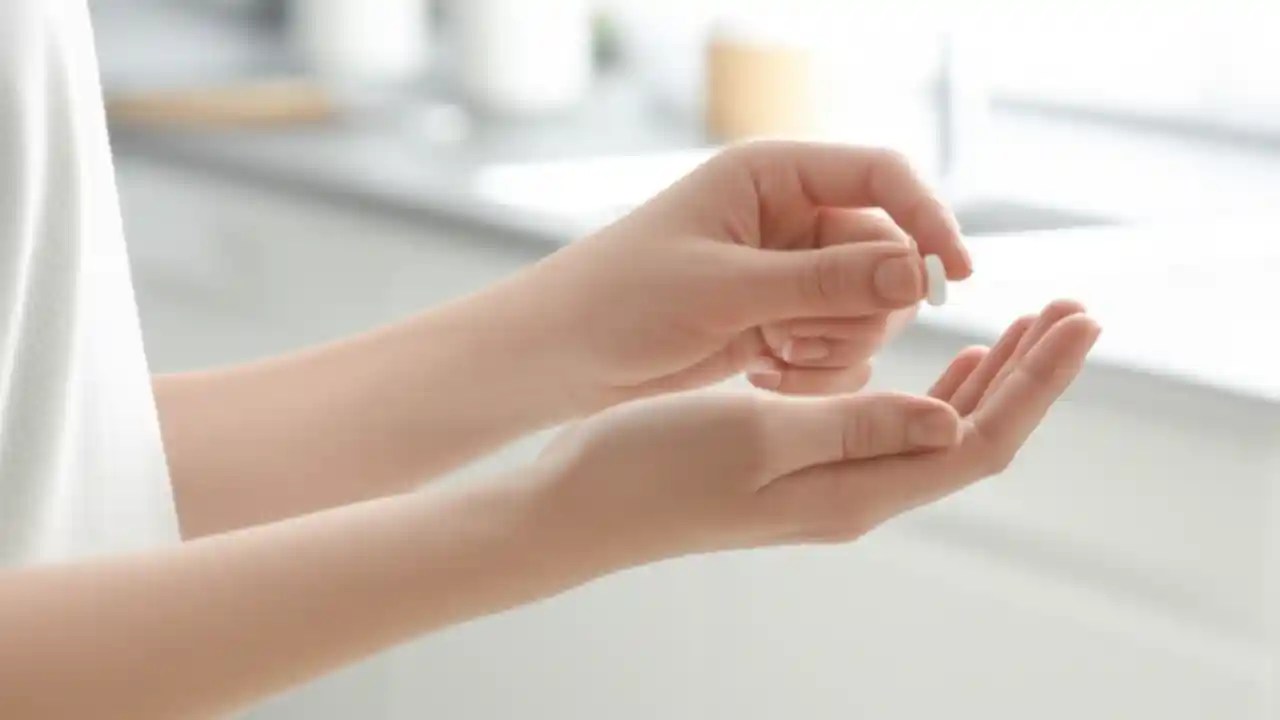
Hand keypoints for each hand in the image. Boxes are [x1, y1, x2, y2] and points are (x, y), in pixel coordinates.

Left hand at [514, 141, 970, 409]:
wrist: (560, 357)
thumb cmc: (621, 300)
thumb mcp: (726, 288)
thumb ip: (824, 282)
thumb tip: (918, 275)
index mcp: (771, 175)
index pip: (883, 176)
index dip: (928, 220)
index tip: (953, 278)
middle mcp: (786, 217)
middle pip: (885, 252)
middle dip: (864, 304)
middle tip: (807, 334)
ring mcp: (784, 272)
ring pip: (868, 307)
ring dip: (837, 342)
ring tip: (773, 358)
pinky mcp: (776, 320)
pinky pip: (838, 343)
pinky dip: (816, 368)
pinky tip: (764, 377)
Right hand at [528, 302, 1097, 567]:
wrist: (582, 504)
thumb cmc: (653, 466)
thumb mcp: (758, 436)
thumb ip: (858, 428)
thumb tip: (954, 425)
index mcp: (853, 489)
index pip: (978, 441)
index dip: (1036, 384)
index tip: (1079, 322)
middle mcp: (854, 493)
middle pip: (972, 437)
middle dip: (1029, 375)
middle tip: (1074, 310)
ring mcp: (829, 482)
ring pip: (939, 431)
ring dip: (990, 379)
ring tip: (1027, 325)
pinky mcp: (802, 463)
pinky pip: (896, 427)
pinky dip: (934, 389)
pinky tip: (946, 361)